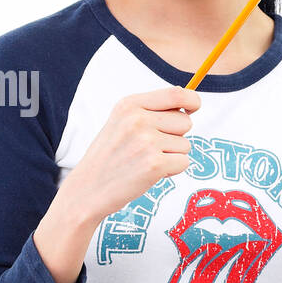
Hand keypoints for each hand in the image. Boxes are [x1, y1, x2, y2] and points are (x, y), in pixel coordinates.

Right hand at [62, 86, 201, 221]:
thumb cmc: (109, 156)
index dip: (193, 100)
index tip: (194, 108)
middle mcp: (138, 119)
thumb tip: (187, 102)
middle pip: (185, 121)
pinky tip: (149, 173)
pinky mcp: (155, 164)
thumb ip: (151, 110)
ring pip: (185, 145)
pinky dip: (172, 171)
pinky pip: (184, 162)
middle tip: (151, 148)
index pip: (176, 94)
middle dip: (176, 136)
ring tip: (145, 161)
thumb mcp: (121, 122)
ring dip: (172, 155)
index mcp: (129, 104)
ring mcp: (147, 142)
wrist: (88, 188)